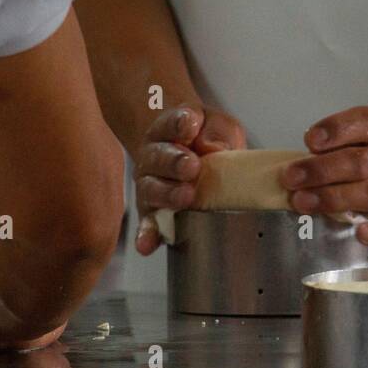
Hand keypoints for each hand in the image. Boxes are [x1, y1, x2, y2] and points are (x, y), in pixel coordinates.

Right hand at [133, 105, 246, 254]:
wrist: (189, 152)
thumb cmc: (206, 138)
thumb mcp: (220, 126)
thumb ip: (218, 131)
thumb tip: (215, 147)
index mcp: (169, 129)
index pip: (171, 122)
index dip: (180, 123)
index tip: (190, 124)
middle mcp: (154, 156)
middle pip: (158, 157)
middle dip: (174, 161)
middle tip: (192, 166)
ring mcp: (150, 184)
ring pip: (151, 189)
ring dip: (167, 194)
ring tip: (186, 197)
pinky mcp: (152, 212)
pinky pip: (147, 224)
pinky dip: (147, 234)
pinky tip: (148, 244)